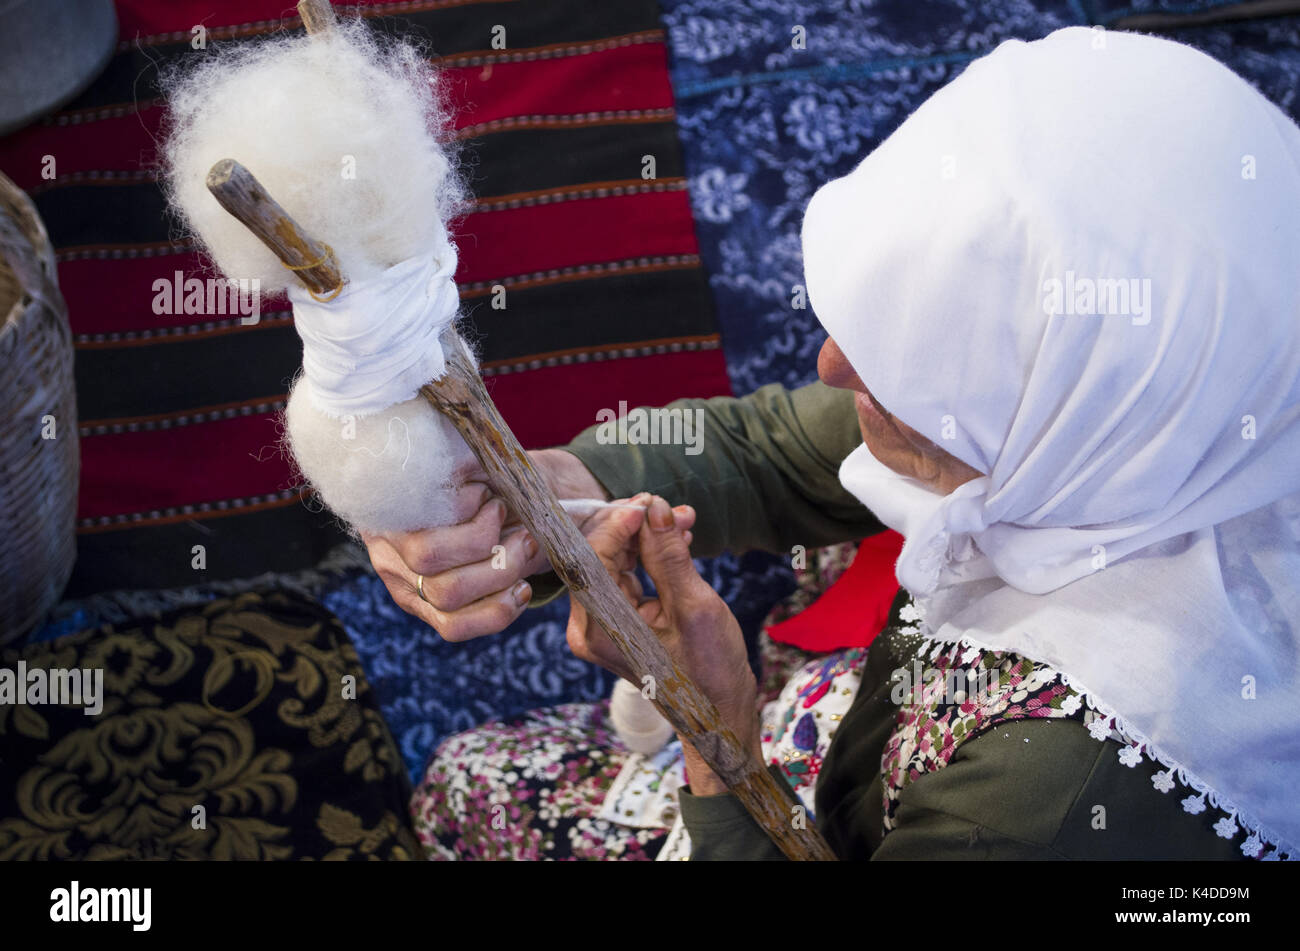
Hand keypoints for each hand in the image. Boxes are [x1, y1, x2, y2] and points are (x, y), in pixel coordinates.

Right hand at [363, 448, 610, 640]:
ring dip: (500, 574)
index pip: (414, 513)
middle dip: (486, 543)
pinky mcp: (426, 612)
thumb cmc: (477, 474)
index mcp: (387, 505)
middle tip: (518, 527)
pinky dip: (498, 612)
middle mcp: (386, 549)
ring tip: (525, 549)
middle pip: (428, 559)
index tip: (491, 495)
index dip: (462, 513)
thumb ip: (462, 465)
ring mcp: (404, 586)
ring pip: (447, 599)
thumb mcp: (469, 459)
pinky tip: (521, 589)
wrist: (493, 497)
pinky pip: (456, 628)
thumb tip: (465, 476)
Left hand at [567, 495, 759, 794]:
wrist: (718, 713)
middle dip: (636, 526)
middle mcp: (591, 625)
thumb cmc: (708, 672)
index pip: (592, 560)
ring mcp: (604, 622)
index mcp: (599, 629)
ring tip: (684, 520)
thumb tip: (655, 508)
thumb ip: (669, 556)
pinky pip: (629, 575)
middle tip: (670, 507)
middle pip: (600, 557)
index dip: (618, 525)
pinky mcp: (620, 619)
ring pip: (617, 561)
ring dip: (648, 537)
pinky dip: (651, 555)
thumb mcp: (694, 608)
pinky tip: (678, 538)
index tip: (648, 503)